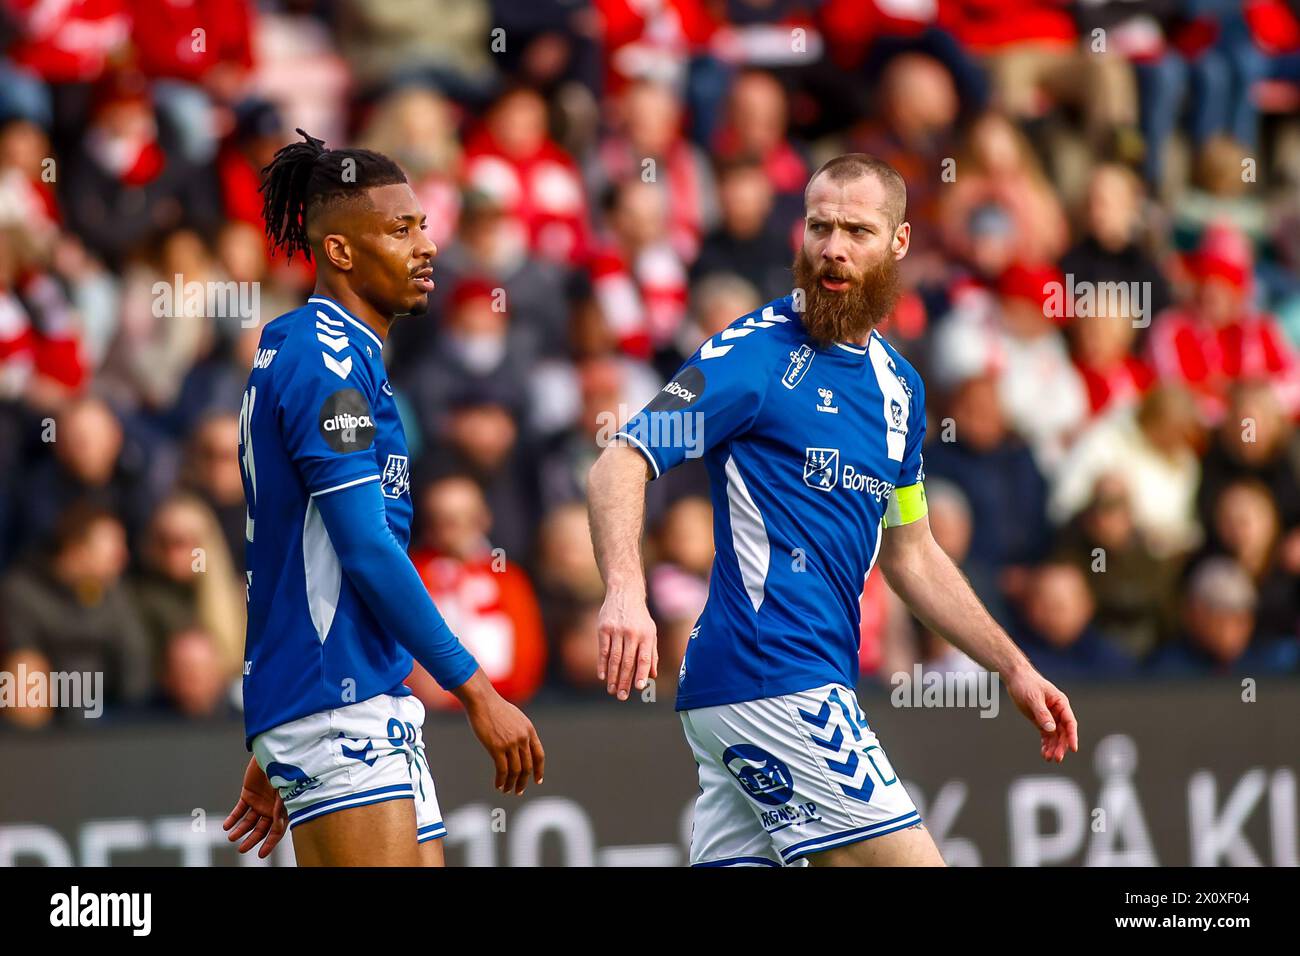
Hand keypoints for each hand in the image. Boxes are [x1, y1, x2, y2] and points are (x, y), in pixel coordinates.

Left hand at [223, 756, 287, 857]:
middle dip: (251, 840)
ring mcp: (259, 802)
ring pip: (248, 821)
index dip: (269, 844)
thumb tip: (277, 828)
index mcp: (283, 810)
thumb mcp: (285, 791)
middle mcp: (271, 808)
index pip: (276, 831)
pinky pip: (239, 810)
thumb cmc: (284, 770)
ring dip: (240, 830)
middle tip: (241, 849)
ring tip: (231, 837)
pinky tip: (227, 825)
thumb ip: (281, 810)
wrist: (273, 752)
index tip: (260, 855)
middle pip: (260, 829)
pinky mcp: (248, 794)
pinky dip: (233, 818)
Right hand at [459, 672, 544, 794]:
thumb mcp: (515, 717)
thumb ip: (520, 731)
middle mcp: (523, 738)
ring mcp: (511, 743)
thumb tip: (520, 745)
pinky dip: (501, 780)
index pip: (539, 755)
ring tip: (507, 790)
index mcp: (529, 730)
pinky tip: (498, 785)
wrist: (482, 700)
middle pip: (528, 766)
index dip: (539, 770)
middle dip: (524, 781)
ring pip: (516, 771)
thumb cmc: (495, 707)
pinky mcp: (497, 747)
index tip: (537, 780)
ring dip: (512, 784)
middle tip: (519, 790)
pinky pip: (502, 770)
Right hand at [596, 587, 657, 699]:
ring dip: (613, 676)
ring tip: (611, 690)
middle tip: (621, 696)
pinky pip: (602, 650)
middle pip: (628, 661)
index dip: (642, 673)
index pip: (644, 658)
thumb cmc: (639, 617)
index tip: (639, 687)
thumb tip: (652, 675)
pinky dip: (602, 665)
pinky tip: (602, 676)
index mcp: (646, 635)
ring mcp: (617, 631)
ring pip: (614, 658)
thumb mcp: (650, 631)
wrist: (624, 593)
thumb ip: (652, 653)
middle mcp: (632, 633)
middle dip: (624, 681)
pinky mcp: (603, 629)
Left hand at [1006, 665, 1078, 763]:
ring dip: (1053, 747)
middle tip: (1057, 758)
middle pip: (1063, 732)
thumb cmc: (1026, 684)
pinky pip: (1046, 734)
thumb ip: (1042, 713)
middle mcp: (1058, 711)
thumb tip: (1051, 729)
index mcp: (1061, 703)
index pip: (1070, 722)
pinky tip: (1044, 753)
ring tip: (1049, 758)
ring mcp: (1050, 716)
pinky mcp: (1040, 720)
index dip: (1072, 736)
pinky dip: (1046, 744)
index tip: (1073, 748)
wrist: (1015, 677)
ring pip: (1055, 735)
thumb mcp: (1033, 698)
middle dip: (1061, 745)